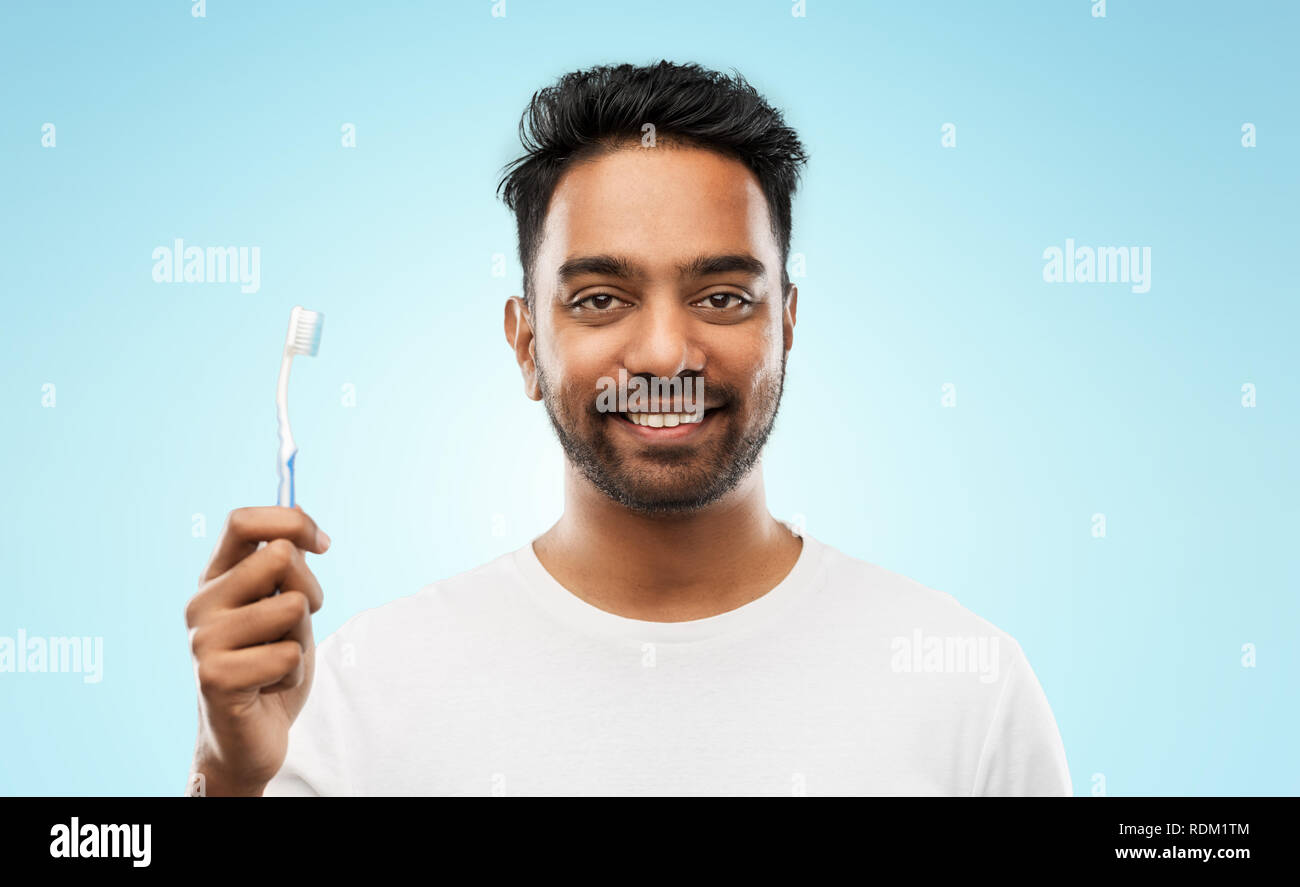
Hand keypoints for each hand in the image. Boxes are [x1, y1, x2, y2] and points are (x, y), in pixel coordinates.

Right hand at [184, 505, 329, 795]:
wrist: (252, 736)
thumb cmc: (272, 665)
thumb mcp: (286, 607)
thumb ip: (286, 566)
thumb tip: (297, 510)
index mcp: (216, 578)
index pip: (242, 521)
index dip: (292, 521)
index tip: (323, 545)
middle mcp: (201, 603)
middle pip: (279, 556)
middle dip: (310, 590)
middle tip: (296, 625)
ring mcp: (203, 639)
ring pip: (292, 607)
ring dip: (301, 639)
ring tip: (276, 660)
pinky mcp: (214, 676)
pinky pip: (289, 655)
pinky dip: (293, 674)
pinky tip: (268, 687)